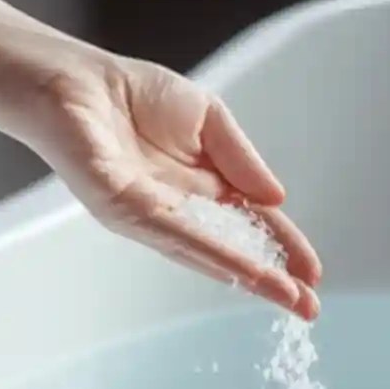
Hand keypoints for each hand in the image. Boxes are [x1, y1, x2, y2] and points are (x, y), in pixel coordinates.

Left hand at [25, 52, 321, 320]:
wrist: (77, 80)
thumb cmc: (133, 94)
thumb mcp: (209, 119)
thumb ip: (241, 159)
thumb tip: (277, 198)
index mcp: (201, 189)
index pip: (252, 225)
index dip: (284, 247)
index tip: (313, 273)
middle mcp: (178, 211)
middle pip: (233, 251)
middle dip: (273, 279)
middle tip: (309, 308)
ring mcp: (150, 216)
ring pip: (207, 253)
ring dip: (249, 276)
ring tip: (286, 296)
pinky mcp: (122, 209)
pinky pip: (174, 235)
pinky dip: (213, 253)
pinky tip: (243, 270)